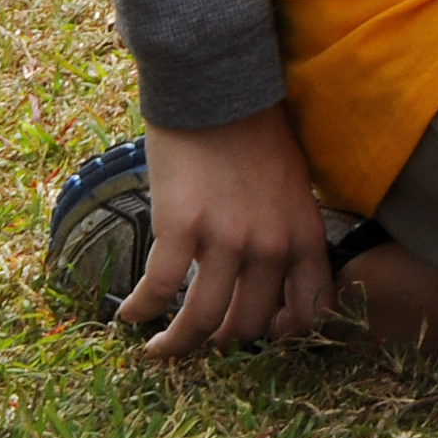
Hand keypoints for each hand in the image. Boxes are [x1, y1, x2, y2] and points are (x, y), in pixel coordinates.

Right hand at [121, 105, 333, 359]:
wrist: (221, 88)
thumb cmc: (257, 133)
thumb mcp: (293, 186)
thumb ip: (286, 231)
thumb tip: (269, 276)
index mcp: (304, 234)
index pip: (310, 309)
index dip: (285, 335)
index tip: (260, 336)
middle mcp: (271, 244)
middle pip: (249, 324)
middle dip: (222, 339)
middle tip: (201, 336)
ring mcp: (226, 238)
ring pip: (202, 321)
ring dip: (176, 344)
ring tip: (156, 348)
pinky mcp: (181, 227)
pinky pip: (157, 290)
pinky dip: (139, 310)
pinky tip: (127, 313)